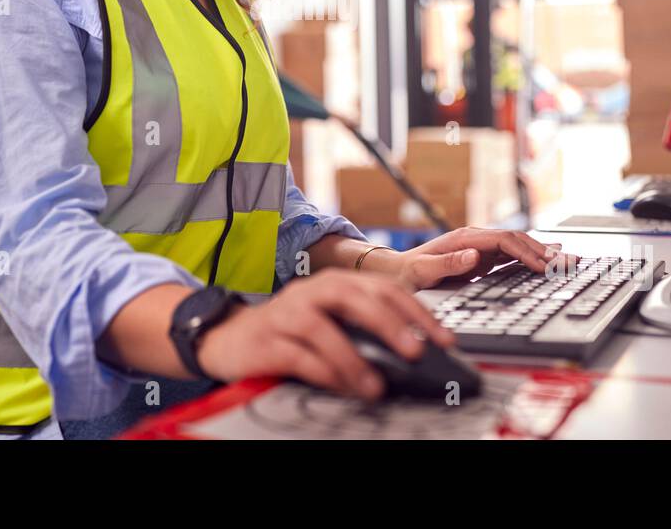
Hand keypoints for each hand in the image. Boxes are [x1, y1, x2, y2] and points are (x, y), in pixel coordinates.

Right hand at [194, 270, 456, 399]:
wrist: (227, 337)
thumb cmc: (288, 331)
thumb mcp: (329, 322)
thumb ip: (363, 329)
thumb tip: (413, 351)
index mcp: (333, 283)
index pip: (383, 288)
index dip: (416, 311)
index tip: (443, 339)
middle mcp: (310, 292)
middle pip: (354, 297)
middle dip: (390, 324)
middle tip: (416, 352)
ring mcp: (285, 314)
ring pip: (323, 328)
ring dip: (353, 358)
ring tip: (376, 386)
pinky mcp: (265, 341)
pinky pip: (297, 356)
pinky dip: (322, 373)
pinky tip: (340, 388)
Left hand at [376, 227, 579, 290]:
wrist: (396, 272)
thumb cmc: (407, 274)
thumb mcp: (422, 271)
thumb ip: (447, 264)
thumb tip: (474, 255)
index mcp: (465, 239)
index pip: (505, 241)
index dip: (526, 253)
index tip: (543, 268)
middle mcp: (475, 239)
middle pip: (517, 240)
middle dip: (544, 251)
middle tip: (569, 263)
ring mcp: (480, 247)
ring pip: (518, 246)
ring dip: (542, 253)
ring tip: (568, 261)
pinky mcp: (481, 257)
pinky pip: (511, 255)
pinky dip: (532, 257)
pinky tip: (548, 260)